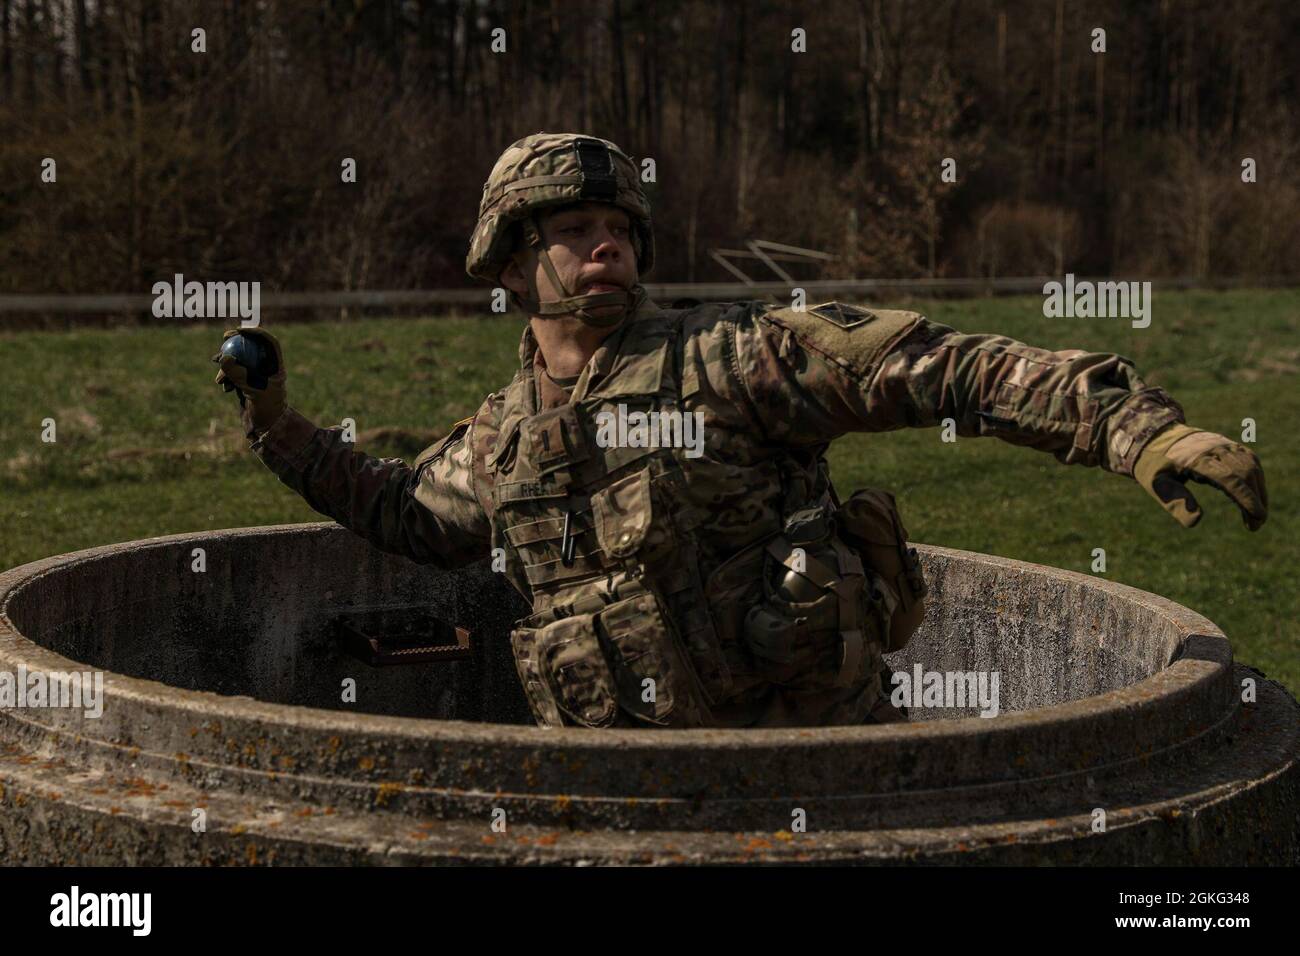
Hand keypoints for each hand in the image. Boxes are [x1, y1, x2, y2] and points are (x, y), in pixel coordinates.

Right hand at [211, 328, 286, 435]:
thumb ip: (238, 373)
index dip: (255, 332)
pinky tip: (223, 386)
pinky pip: (233, 374)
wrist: (266, 427)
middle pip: (252, 348)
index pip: (269, 342)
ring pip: (240, 361)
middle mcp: (267, 369)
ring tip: (220, 376)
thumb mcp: (252, 389)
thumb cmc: (266, 408)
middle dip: (236, 343)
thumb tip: (223, 357)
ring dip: (227, 365)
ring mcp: (256, 376)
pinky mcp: (246, 384)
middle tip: (224, 338)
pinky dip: (226, 377)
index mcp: (276, 366)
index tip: (240, 330)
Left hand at [1134, 424, 1266, 529]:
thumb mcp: (1156, 483)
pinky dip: (1256, 479)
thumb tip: (1197, 521)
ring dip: (1259, 491)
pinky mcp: (1228, 445)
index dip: (1245, 497)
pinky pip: (1249, 460)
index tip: (1257, 515)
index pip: (1229, 478)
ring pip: (1251, 466)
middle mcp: (1214, 449)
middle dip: (1255, 499)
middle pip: (1245, 473)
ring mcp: (1223, 444)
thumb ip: (1175, 501)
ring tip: (1257, 517)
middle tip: (1255, 525)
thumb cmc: (1154, 463)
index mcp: (1196, 459)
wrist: (1153, 435)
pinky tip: (1255, 497)